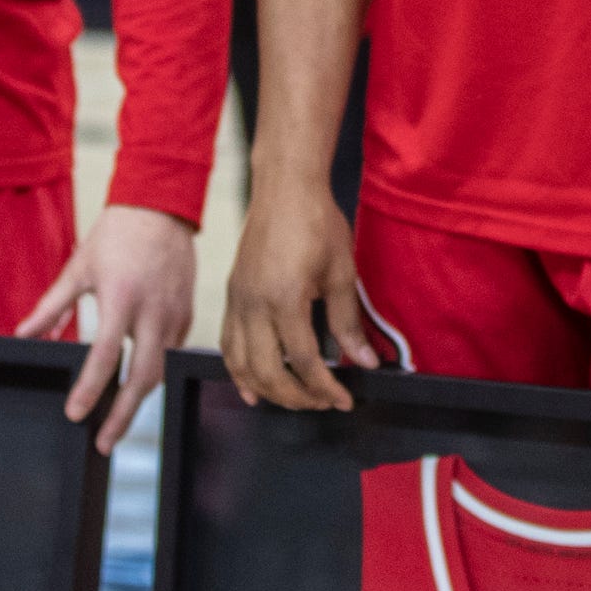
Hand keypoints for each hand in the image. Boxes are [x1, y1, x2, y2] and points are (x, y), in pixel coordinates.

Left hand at [13, 204, 193, 452]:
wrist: (161, 207)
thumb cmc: (117, 235)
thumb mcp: (78, 269)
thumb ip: (52, 307)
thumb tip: (25, 335)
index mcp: (121, 298)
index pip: (106, 355)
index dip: (90, 390)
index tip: (75, 414)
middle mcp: (152, 311)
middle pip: (143, 379)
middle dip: (123, 417)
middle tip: (104, 444)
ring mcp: (175, 315)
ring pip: (160, 370)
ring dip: (138, 398)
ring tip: (116, 420)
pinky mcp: (188, 314)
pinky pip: (171, 351)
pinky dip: (153, 369)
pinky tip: (136, 380)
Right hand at [218, 181, 376, 410]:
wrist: (285, 187)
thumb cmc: (315, 222)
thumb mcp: (342, 273)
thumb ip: (348, 323)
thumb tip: (363, 361)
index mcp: (284, 299)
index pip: (304, 362)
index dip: (326, 388)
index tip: (344, 399)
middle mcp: (253, 305)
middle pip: (269, 373)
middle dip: (297, 398)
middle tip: (323, 403)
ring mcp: (237, 301)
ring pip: (241, 365)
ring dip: (267, 391)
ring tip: (293, 400)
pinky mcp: (231, 295)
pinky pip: (227, 344)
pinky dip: (238, 371)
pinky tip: (251, 387)